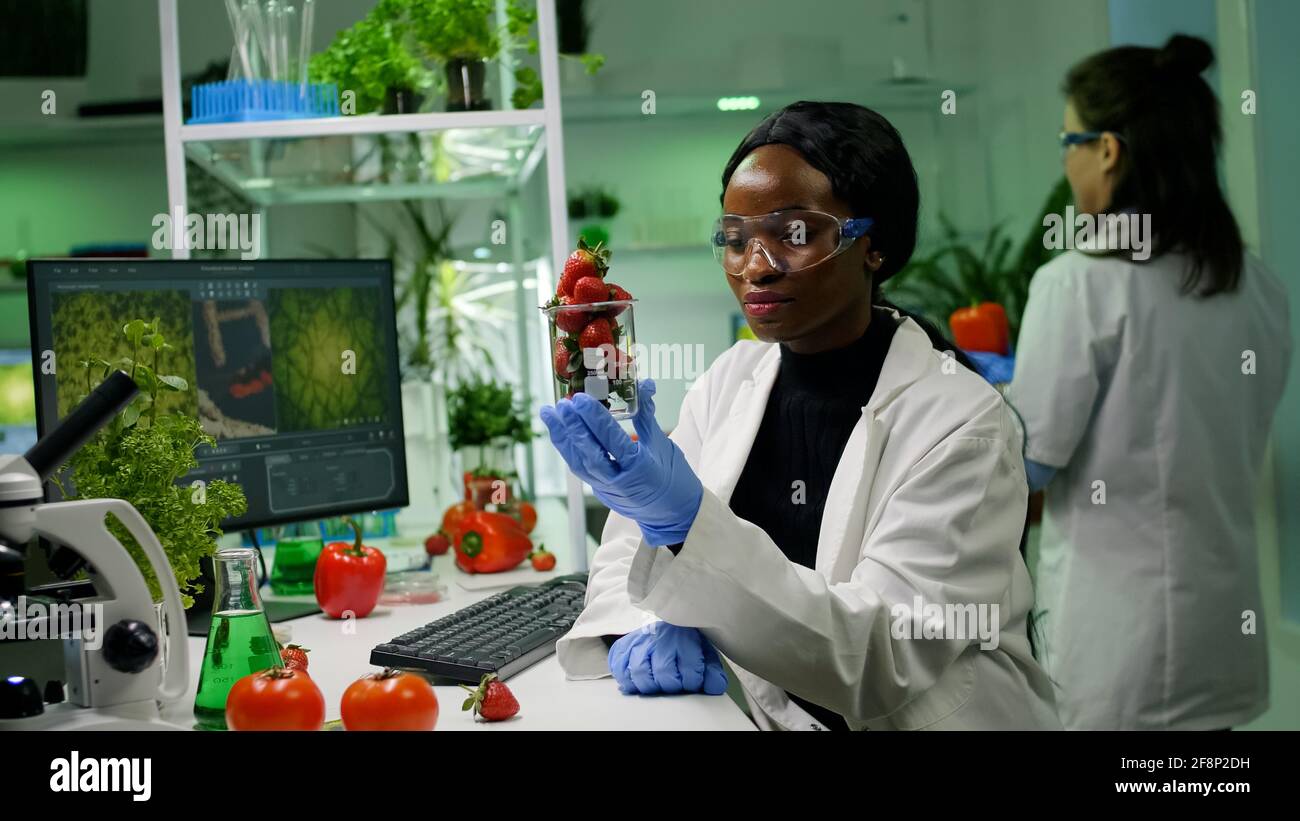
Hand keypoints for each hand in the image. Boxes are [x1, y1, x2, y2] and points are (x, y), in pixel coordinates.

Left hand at [539, 379, 702, 545]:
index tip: (581, 400)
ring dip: (562, 437)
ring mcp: (608, 489)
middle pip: (590, 454)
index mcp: (641, 468)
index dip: (595, 420)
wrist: (673, 513)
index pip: (613, 441)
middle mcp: (621, 481)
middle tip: (562, 404)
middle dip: (573, 428)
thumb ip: (647, 415)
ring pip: (579, 463)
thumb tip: (646, 384)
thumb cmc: (672, 476)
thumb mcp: (662, 443)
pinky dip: (567, 448)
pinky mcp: (599, 491)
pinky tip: (558, 430)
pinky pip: (579, 468)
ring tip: (550, 413)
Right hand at [608, 622, 728, 695]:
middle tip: (675, 684)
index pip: (689, 668)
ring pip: (639, 672)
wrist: (666, 623)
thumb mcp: (704, 653)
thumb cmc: (686, 643)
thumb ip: (712, 671)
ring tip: (656, 685)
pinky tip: (637, 681)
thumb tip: (714, 686)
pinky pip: (619, 669)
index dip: (692, 681)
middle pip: (663, 673)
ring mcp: (638, 641)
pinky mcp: (622, 647)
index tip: (693, 682)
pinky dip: (627, 680)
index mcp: (684, 637)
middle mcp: (659, 638)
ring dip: (649, 685)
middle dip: (672, 685)